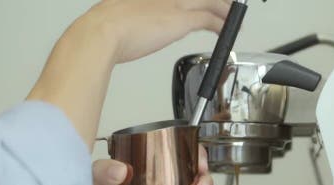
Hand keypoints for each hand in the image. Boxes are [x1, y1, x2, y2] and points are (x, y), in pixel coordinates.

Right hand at [78, 0, 231, 63]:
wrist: (101, 33)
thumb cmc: (105, 29)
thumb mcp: (120, 16)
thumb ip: (135, 18)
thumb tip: (139, 27)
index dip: (196, 0)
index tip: (201, 5)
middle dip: (216, 0)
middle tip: (225, 6)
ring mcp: (175, 3)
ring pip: (210, 2)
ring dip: (224, 10)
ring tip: (232, 18)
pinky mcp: (181, 19)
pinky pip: (210, 20)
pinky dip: (221, 25)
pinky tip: (226, 31)